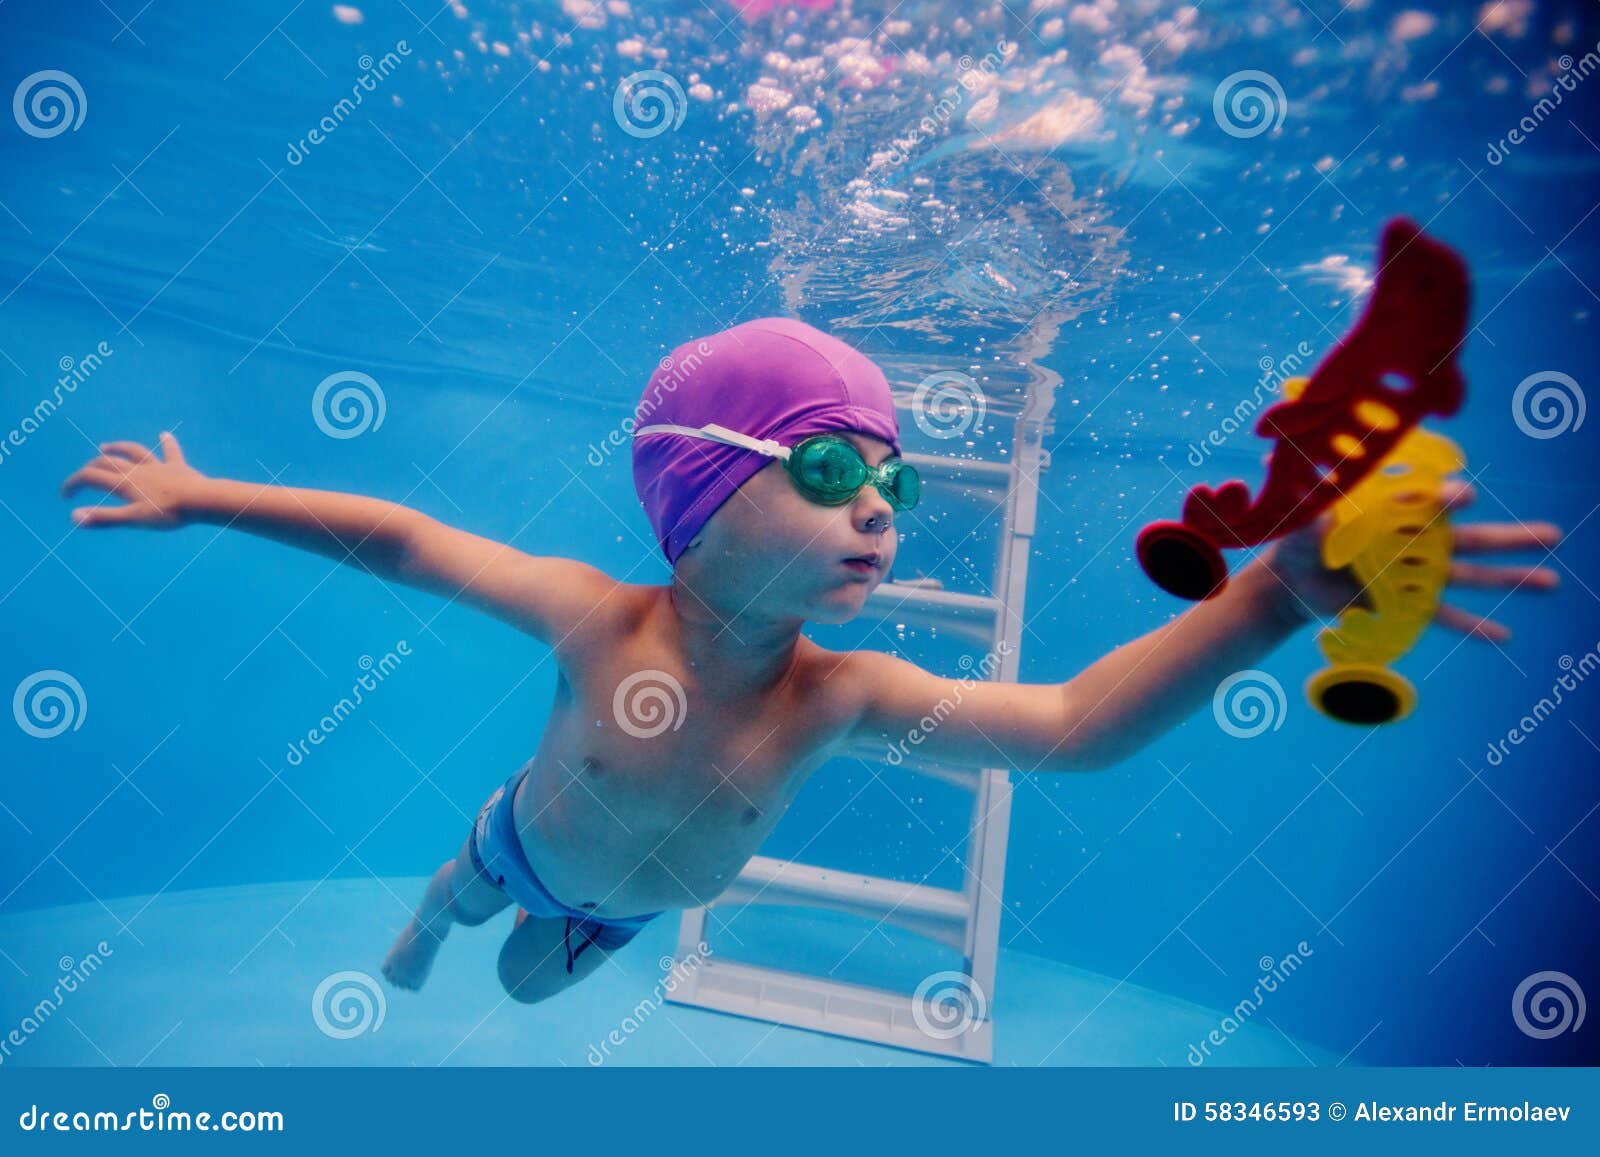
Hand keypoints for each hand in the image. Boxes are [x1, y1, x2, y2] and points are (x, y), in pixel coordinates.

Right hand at [61, 432, 206, 529]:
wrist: (202, 500)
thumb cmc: (168, 512)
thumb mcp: (133, 519)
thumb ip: (103, 518)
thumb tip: (73, 516)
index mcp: (124, 482)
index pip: (91, 477)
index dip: (74, 484)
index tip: (66, 495)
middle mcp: (138, 470)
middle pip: (108, 463)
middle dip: (91, 468)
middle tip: (83, 477)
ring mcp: (158, 466)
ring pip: (133, 451)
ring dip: (118, 448)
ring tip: (106, 446)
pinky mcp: (178, 467)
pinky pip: (170, 452)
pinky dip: (166, 443)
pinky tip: (164, 435)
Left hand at [1265, 479, 1561, 641]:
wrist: (1292, 579)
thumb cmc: (1298, 539)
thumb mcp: (1299, 526)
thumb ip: (1311, 517)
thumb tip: (1319, 513)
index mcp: (1394, 512)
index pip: (1427, 502)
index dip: (1446, 498)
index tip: (1463, 498)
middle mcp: (1414, 540)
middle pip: (1468, 539)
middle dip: (1510, 538)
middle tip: (1555, 535)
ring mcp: (1415, 574)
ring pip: (1469, 577)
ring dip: (1510, 580)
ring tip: (1552, 582)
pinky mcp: (1406, 605)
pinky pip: (1443, 617)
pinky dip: (1471, 627)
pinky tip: (1504, 636)